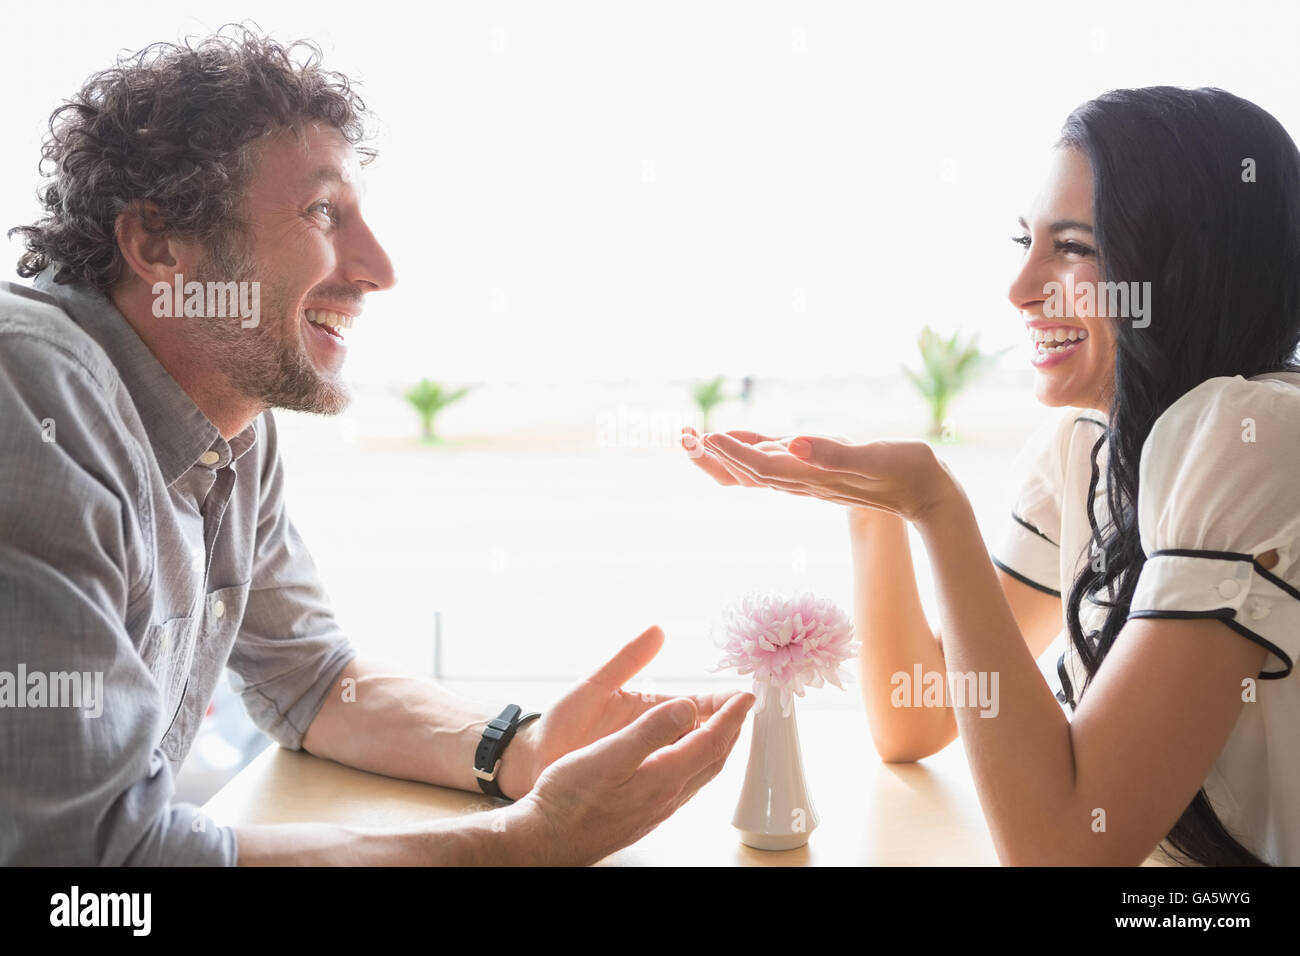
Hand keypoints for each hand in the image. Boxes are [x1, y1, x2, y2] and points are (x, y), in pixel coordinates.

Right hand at [503, 691, 755, 864]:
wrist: (545, 840)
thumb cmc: (569, 799)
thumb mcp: (608, 755)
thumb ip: (650, 730)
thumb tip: (688, 707)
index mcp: (663, 777)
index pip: (711, 741)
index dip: (732, 715)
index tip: (746, 696)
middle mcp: (667, 796)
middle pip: (712, 759)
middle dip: (730, 730)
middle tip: (738, 707)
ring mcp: (655, 808)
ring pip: (698, 773)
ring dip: (714, 746)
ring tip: (717, 726)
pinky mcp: (642, 814)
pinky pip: (682, 782)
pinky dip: (693, 760)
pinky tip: (679, 756)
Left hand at [681, 427, 961, 522]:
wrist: (926, 493)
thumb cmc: (905, 470)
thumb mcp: (873, 456)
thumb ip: (833, 452)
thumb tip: (795, 445)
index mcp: (812, 476)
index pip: (760, 466)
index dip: (730, 453)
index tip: (704, 438)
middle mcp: (803, 481)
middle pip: (745, 472)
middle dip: (712, 457)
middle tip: (680, 438)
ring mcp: (807, 479)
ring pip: (753, 471)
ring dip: (722, 457)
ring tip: (693, 441)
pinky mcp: (816, 472)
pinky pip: (772, 465)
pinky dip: (747, 453)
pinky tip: (736, 443)